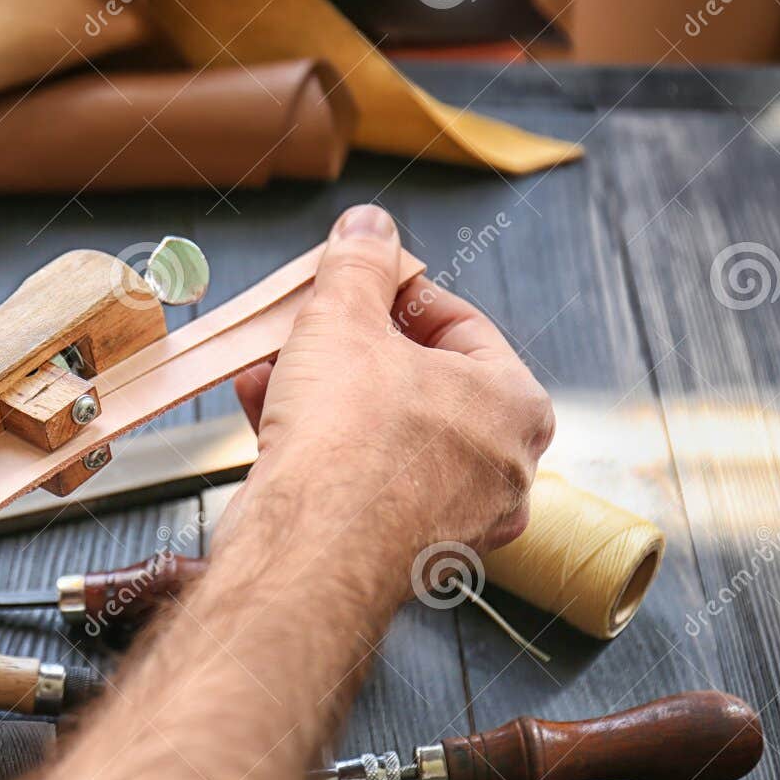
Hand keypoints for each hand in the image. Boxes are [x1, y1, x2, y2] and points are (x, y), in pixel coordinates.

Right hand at [230, 204, 553, 560]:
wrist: (310, 549)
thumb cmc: (348, 442)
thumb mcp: (344, 318)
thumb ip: (358, 265)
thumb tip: (368, 227)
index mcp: (515, 405)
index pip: (461, 326)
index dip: (396, 297)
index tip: (356, 287)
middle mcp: (499, 468)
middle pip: (419, 383)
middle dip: (351, 352)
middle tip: (310, 328)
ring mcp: (453, 517)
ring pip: (386, 435)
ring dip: (324, 396)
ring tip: (271, 366)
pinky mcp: (400, 551)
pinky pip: (363, 480)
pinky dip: (320, 446)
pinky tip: (263, 410)